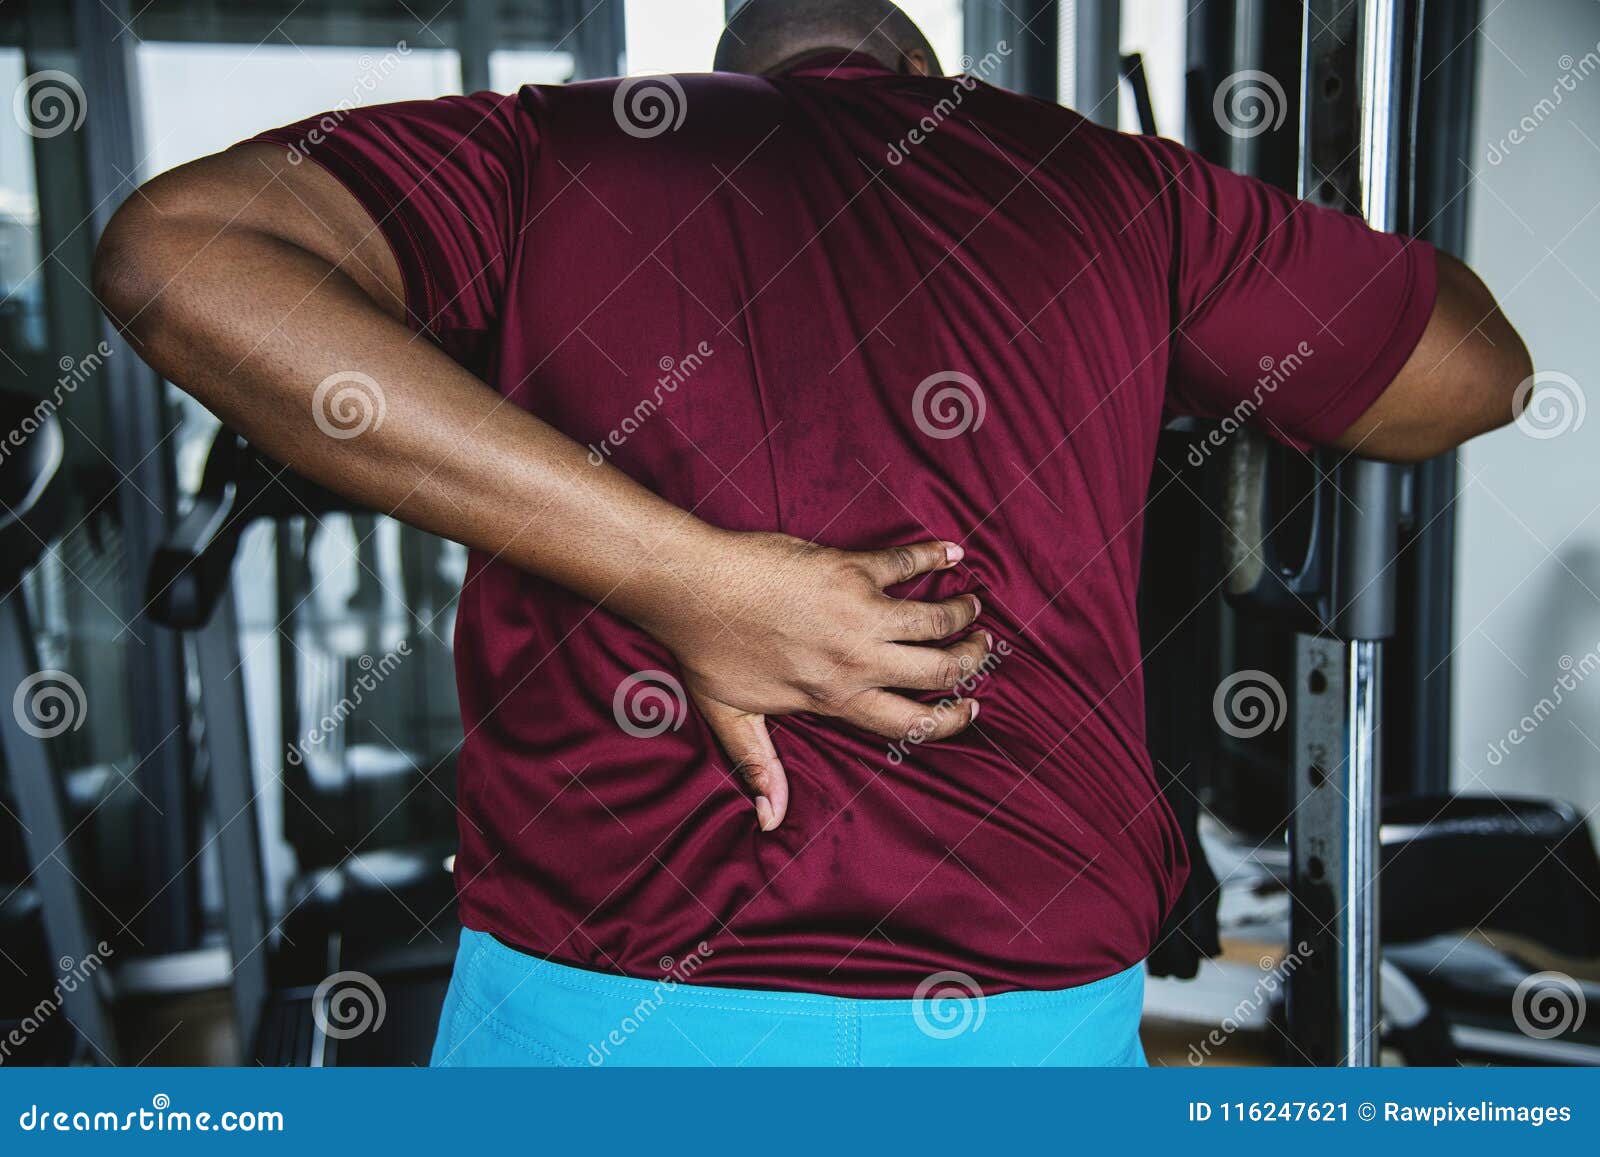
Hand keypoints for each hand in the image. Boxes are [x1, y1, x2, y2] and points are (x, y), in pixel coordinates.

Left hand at [637, 531, 988, 830]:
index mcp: (834, 697)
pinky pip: (907, 562)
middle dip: (971, 662)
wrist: (691, 587)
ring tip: (973, 610)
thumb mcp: (732, 718)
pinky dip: (936, 555)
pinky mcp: (850, 568)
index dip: (952, 719)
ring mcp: (858, 610)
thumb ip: (760, 766)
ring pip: (934, 617)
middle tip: (980, 651)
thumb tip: (769, 821)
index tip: (972, 708)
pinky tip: (955, 553)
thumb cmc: (706, 650)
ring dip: (962, 614)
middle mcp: (856, 658)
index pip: (913, 721)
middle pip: (938, 669)